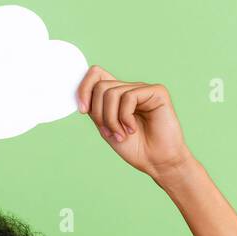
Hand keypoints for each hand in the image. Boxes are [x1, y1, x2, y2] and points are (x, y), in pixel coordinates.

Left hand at [77, 67, 192, 180]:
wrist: (156, 161)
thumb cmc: (134, 147)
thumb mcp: (106, 128)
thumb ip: (95, 110)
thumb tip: (79, 94)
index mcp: (117, 95)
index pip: (96, 74)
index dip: (84, 88)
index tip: (82, 110)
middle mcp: (130, 88)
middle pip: (100, 86)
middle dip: (99, 113)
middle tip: (109, 132)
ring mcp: (143, 89)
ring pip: (112, 93)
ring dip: (111, 119)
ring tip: (121, 134)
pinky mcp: (157, 92)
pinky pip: (129, 97)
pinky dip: (125, 117)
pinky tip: (132, 129)